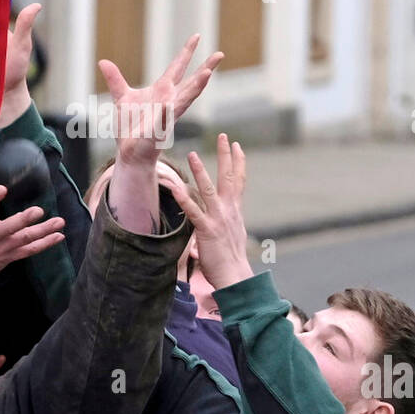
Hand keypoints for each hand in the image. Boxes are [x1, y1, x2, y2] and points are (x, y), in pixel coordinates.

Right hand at [0, 169, 64, 283]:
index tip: (1, 188)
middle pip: (9, 228)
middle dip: (24, 220)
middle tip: (38, 211)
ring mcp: (2, 248)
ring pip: (25, 240)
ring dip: (43, 231)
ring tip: (59, 222)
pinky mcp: (9, 256)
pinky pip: (30, 251)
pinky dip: (45, 244)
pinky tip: (58, 236)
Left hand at [98, 34, 222, 167]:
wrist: (129, 152)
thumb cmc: (130, 128)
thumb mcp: (121, 97)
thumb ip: (115, 79)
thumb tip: (103, 61)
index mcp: (162, 91)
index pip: (177, 68)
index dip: (186, 52)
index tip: (197, 36)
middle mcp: (170, 101)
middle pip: (191, 81)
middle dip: (205, 68)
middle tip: (220, 54)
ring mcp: (168, 114)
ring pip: (186, 98)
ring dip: (197, 86)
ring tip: (208, 73)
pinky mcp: (160, 128)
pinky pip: (166, 116)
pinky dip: (169, 110)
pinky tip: (170, 104)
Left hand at [169, 134, 253, 289]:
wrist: (236, 277)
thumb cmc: (231, 262)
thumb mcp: (227, 239)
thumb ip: (219, 229)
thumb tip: (211, 233)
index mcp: (234, 211)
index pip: (238, 181)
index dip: (238, 163)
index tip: (237, 146)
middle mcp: (229, 211)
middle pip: (228, 178)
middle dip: (226, 156)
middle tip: (225, 136)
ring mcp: (218, 219)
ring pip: (209, 190)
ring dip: (200, 171)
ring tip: (192, 154)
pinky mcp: (207, 230)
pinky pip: (194, 211)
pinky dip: (184, 198)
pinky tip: (176, 187)